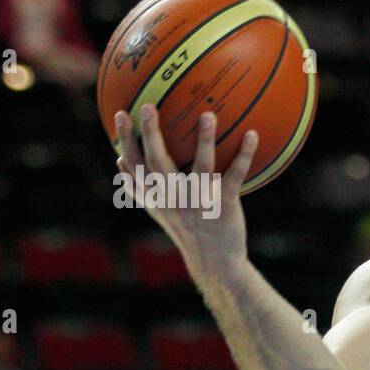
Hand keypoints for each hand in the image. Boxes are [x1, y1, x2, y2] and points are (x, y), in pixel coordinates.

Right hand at [115, 105, 255, 277]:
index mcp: (156, 198)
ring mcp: (200, 203)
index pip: (135, 167)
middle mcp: (174, 200)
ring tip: (207, 115)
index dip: (125, 141)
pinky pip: (235, 176)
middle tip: (148, 107)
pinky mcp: (225, 206)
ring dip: (205, 140)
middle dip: (151, 134)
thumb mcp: (159, 211)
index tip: (120, 114)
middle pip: (158, 164)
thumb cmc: (186, 230)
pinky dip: (244, 155)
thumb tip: (118, 158)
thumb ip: (140, 187)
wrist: (215, 262)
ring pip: (201, 167)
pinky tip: (252, 134)